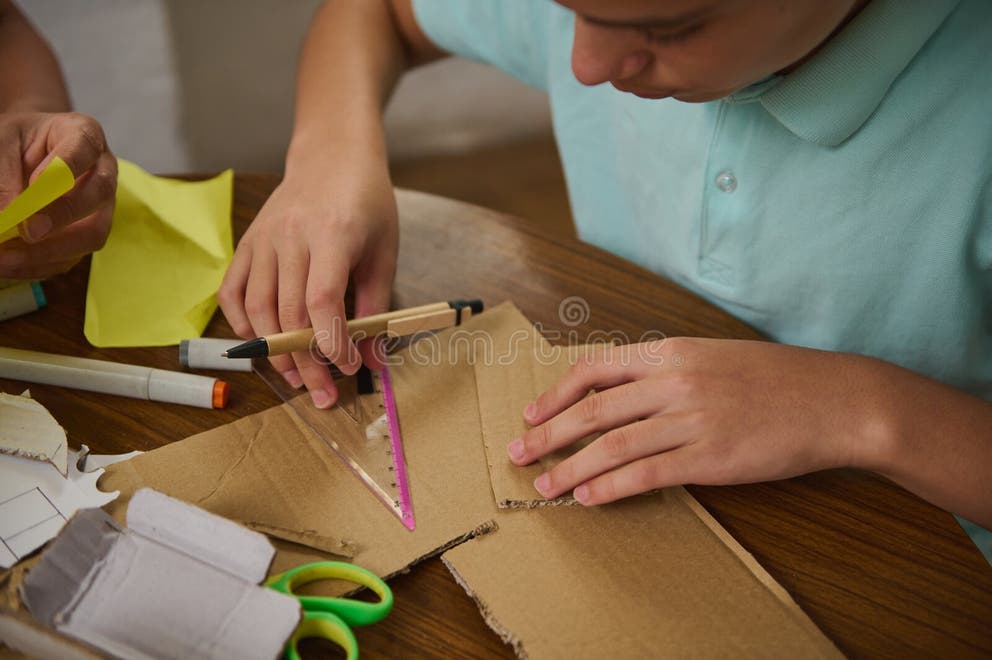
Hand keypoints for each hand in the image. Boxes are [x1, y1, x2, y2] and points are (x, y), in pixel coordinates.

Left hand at [0, 111, 116, 278]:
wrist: (29, 153)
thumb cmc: (18, 142)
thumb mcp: (2, 143)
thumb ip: (4, 173)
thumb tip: (6, 215)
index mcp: (84, 135)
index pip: (84, 147)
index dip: (64, 167)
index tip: (36, 184)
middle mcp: (102, 172)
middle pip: (98, 194)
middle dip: (63, 215)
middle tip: (28, 230)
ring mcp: (100, 207)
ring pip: (93, 234)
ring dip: (50, 250)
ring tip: (6, 258)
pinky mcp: (86, 235)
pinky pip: (72, 257)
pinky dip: (39, 265)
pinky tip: (9, 264)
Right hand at [217, 154, 398, 408]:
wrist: (332, 157)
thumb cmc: (367, 205)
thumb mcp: (384, 253)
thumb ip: (375, 308)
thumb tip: (369, 361)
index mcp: (333, 234)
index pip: (322, 301)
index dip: (331, 343)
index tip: (345, 369)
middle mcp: (291, 236)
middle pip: (289, 312)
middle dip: (305, 362)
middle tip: (322, 393)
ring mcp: (263, 238)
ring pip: (257, 308)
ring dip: (273, 352)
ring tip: (295, 378)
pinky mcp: (246, 242)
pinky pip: (232, 291)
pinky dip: (242, 324)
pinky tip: (262, 344)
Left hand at [508, 338, 896, 504]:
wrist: (834, 400)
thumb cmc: (776, 379)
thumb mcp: (713, 357)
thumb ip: (665, 370)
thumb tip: (618, 393)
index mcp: (672, 352)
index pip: (596, 369)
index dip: (556, 393)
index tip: (531, 412)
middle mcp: (674, 382)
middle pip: (593, 410)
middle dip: (548, 433)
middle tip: (519, 452)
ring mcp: (692, 419)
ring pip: (612, 445)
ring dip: (571, 468)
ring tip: (545, 485)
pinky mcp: (711, 456)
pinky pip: (647, 473)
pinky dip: (611, 487)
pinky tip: (589, 498)